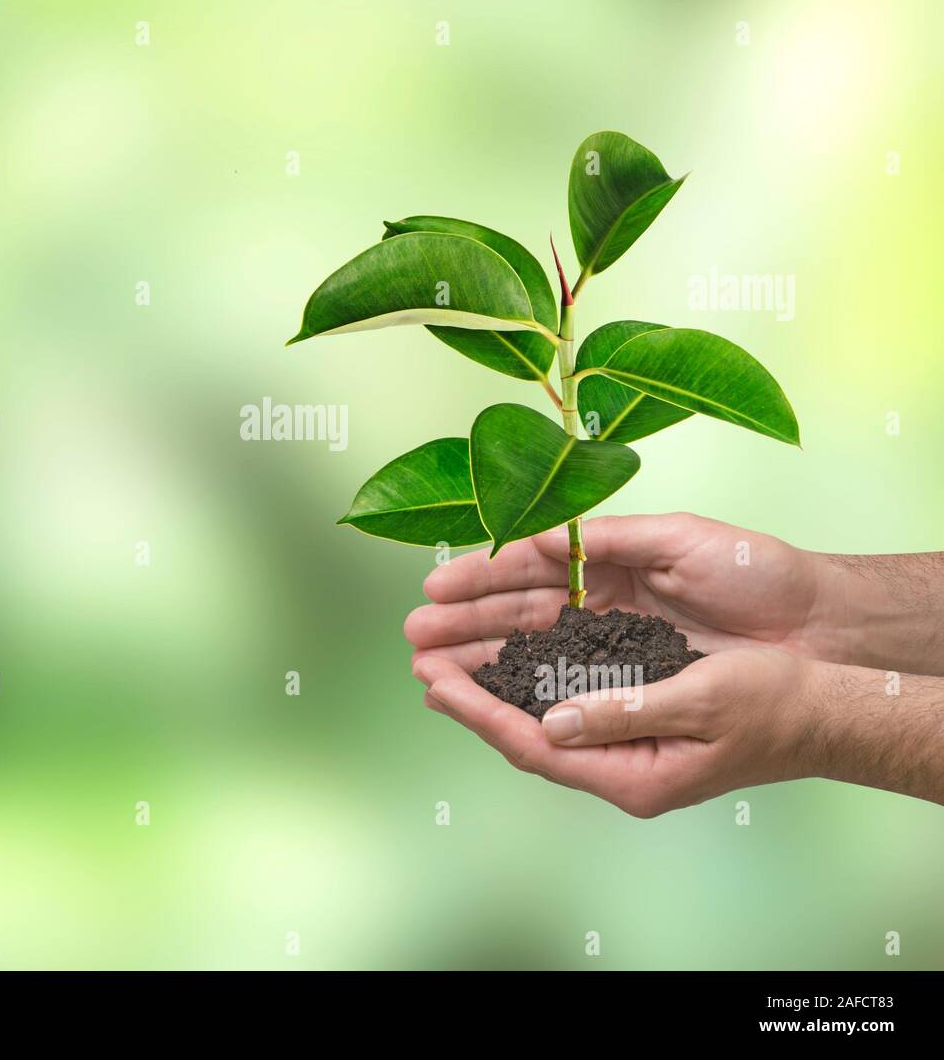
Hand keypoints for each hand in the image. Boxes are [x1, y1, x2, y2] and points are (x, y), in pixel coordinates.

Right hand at [405, 512, 838, 662]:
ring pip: (532, 656)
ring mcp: (612, 649)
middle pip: (517, 617)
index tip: (435, 588)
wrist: (817, 624)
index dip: (480, 580)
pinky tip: (486, 695)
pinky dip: (525, 693)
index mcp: (607, 564)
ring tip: (432, 668)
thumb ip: (607, 539)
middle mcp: (601, 607)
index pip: (528, 571)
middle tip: (415, 637)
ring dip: (481, 661)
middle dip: (463, 626)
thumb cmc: (755, 572)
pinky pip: (568, 689)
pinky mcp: (632, 687)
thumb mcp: (679, 538)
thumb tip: (534, 540)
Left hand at [412, 647, 817, 816]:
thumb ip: (624, 714)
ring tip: (444, 649)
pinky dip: (531, 670)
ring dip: (493, 677)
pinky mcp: (633, 711)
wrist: (825, 707)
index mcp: (633, 774)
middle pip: (525, 730)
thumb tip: (553, 723)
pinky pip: (568, 694)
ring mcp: (624, 738)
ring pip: (540, 709)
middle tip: (419, 657)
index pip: (535, 747)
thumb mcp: (700, 703)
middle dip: (470, 693)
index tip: (433, 681)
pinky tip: (505, 649)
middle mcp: (619, 762)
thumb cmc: (774, 705)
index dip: (479, 712)